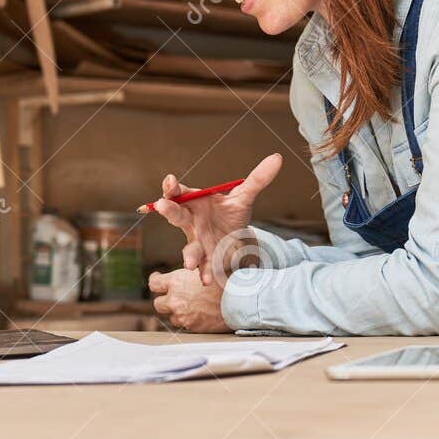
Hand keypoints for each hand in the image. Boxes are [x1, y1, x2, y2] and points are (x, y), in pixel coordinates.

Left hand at [148, 267, 229, 332]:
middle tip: (175, 296)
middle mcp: (175, 300)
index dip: (155, 280)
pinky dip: (188, 319)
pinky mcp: (190, 326)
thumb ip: (185, 276)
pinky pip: (183, 324)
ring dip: (178, 311)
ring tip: (192, 306)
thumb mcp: (201, 271)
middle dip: (165, 300)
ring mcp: (181, 315)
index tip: (157, 279)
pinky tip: (199, 313)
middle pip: (158, 303)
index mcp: (176, 282)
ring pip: (171, 316)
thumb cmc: (222, 282)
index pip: (154, 283)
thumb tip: (177, 275)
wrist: (237, 302)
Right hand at [150, 154, 282, 284]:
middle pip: (176, 215)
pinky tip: (207, 281)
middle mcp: (191, 221)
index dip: (171, 186)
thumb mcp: (244, 196)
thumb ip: (257, 179)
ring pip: (189, 247)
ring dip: (188, 255)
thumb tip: (277, 158)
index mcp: (194, 201)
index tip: (170, 181)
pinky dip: (205, 273)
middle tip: (161, 205)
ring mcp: (197, 242)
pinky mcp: (206, 259)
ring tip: (189, 263)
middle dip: (169, 210)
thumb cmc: (232, 213)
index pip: (178, 191)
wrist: (239, 240)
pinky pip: (203, 266)